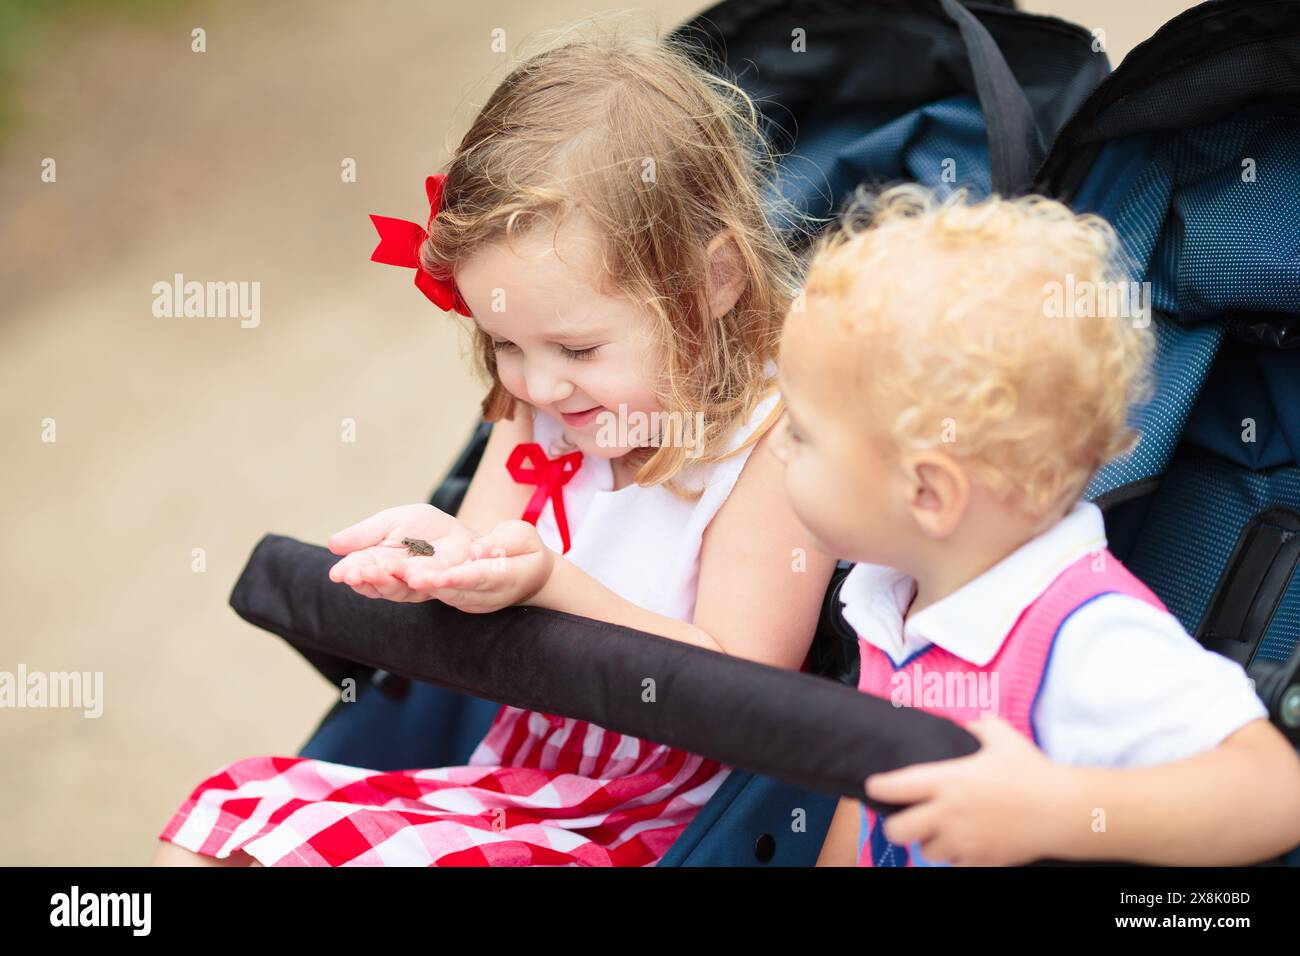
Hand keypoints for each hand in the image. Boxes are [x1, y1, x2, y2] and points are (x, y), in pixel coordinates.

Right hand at [327, 503, 477, 602]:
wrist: (459, 531)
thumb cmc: (422, 526)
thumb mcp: (390, 521)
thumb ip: (364, 534)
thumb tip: (332, 544)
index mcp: (375, 560)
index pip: (357, 569)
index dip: (348, 572)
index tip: (338, 573)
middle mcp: (391, 576)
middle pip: (373, 583)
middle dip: (363, 578)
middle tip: (355, 574)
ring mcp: (412, 585)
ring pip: (395, 589)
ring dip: (385, 582)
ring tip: (377, 570)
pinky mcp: (435, 588)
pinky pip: (426, 588)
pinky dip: (418, 582)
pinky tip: (411, 576)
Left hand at [384, 518, 553, 613]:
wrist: (529, 576)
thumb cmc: (527, 551)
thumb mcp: (523, 538)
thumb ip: (504, 542)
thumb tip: (477, 550)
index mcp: (500, 578)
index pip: (472, 578)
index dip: (444, 578)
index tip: (417, 576)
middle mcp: (478, 595)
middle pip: (441, 591)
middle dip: (407, 583)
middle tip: (377, 571)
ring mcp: (463, 600)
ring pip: (425, 594)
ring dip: (393, 585)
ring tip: (362, 572)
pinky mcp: (449, 597)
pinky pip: (421, 594)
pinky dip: (395, 586)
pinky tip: (367, 575)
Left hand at [863, 717, 1072, 865]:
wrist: (1062, 810)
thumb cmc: (1031, 769)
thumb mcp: (1001, 735)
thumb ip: (976, 726)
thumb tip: (965, 724)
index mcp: (948, 780)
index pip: (897, 787)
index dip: (879, 788)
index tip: (873, 787)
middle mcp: (949, 814)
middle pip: (898, 830)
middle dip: (894, 825)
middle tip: (901, 817)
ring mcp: (964, 841)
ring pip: (926, 851)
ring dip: (927, 841)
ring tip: (937, 830)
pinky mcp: (981, 861)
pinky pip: (954, 865)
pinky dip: (954, 856)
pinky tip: (962, 843)